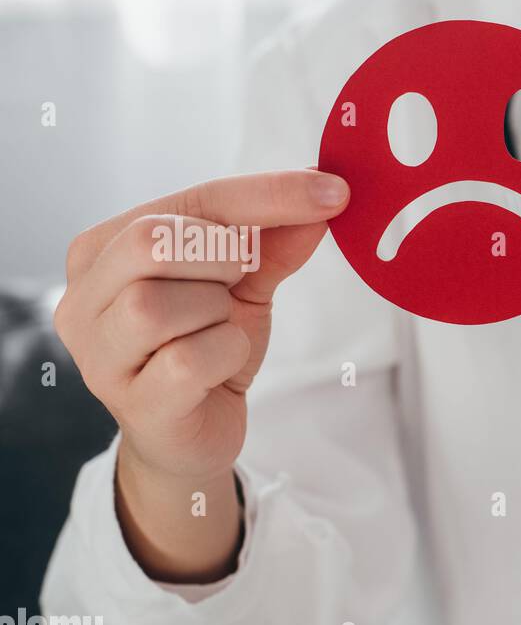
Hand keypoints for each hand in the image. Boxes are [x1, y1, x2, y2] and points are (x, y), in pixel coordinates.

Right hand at [55, 170, 349, 580]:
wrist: (196, 433)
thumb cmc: (207, 348)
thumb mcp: (245, 286)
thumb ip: (274, 241)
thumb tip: (323, 193)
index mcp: (103, 248)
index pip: (190, 202)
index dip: (266, 194)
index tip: (333, 190)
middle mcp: (83, 295)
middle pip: (152, 241)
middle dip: (221, 259)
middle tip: (238, 284)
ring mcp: (98, 352)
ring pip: (159, 305)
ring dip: (218, 316)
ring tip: (217, 332)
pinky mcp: (131, 401)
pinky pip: (186, 361)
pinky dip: (223, 356)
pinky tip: (219, 369)